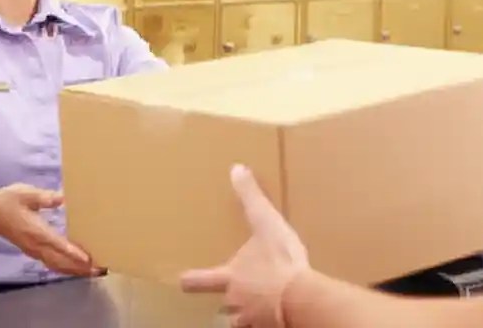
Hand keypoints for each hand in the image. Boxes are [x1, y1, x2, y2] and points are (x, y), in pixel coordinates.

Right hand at [0, 184, 97, 276]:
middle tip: (100, 268)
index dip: (71, 252)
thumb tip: (62, 198)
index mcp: (35, 231)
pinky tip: (77, 267)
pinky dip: (66, 267)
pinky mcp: (33, 252)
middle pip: (60, 261)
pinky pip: (52, 264)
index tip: (87, 258)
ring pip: (56, 265)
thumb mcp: (25, 193)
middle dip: (80, 266)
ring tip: (94, 271)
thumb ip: (44, 197)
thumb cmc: (7, 201)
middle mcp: (35, 245)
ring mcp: (33, 251)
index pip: (56, 244)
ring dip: (75, 270)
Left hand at [180, 165, 310, 327]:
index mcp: (230, 277)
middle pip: (224, 304)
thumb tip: (236, 169)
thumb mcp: (266, 223)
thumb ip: (251, 198)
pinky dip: (270, 321)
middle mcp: (235, 301)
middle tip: (242, 294)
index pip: (199, 280)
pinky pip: (265, 326)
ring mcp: (251, 319)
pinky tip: (281, 315)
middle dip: (232, 300)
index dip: (191, 280)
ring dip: (251, 314)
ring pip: (243, 320)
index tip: (182, 280)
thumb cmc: (279, 259)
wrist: (299, 296)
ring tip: (264, 306)